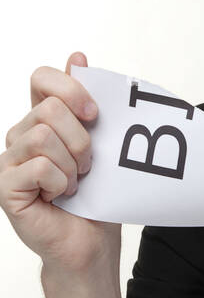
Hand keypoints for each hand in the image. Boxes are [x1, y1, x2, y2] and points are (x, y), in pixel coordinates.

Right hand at [0, 52, 120, 272]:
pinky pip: (38, 167)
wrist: (92, 241)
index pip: (42, 78)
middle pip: (49, 109)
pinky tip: (58, 196)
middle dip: (81, 139)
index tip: (94, 113)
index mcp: (41, 120)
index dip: (70, 88)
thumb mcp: (99, 142)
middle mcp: (20, 135)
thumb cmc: (96, 194)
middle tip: (87, 166)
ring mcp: (9, 161)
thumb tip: (77, 57)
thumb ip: (86, 102)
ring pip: (43, 137)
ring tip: (74, 183)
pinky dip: (59, 183)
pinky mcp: (5, 186)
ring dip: (72, 164)